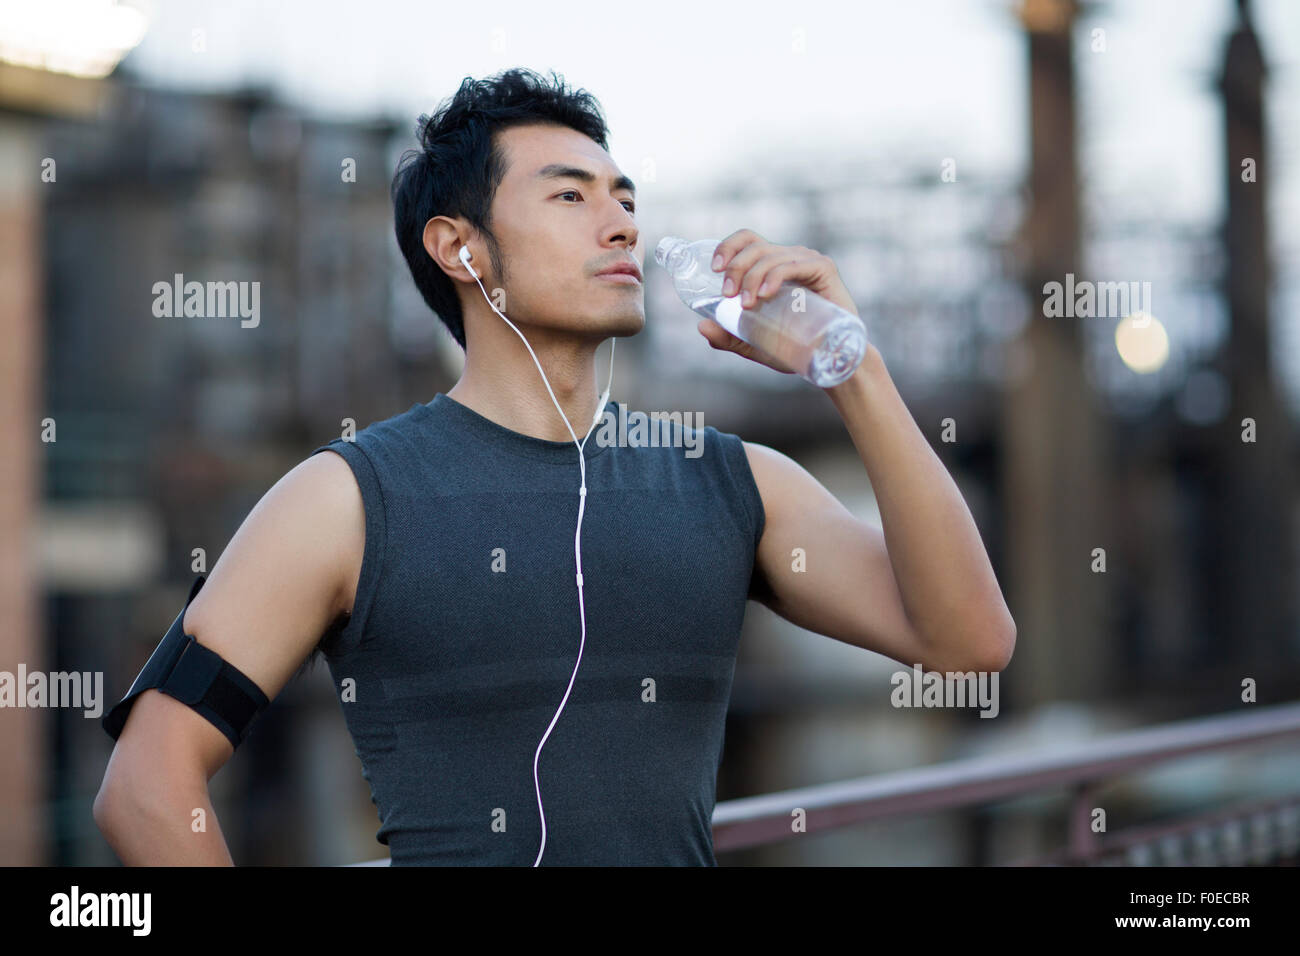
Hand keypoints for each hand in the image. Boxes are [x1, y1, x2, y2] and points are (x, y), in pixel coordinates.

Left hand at [697, 228, 859, 373]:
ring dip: (751, 277)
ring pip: (770, 256)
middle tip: (727, 295)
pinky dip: (774, 277)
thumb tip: (702, 327)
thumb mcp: (755, 343)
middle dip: (735, 267)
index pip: (747, 241)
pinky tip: (765, 295)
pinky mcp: (823, 268)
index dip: (728, 247)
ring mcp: (806, 261)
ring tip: (746, 304)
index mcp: (772, 266)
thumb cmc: (796, 348)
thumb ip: (729, 336)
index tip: (715, 269)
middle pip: (754, 246)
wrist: (831, 359)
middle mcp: (789, 258)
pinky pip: (792, 264)